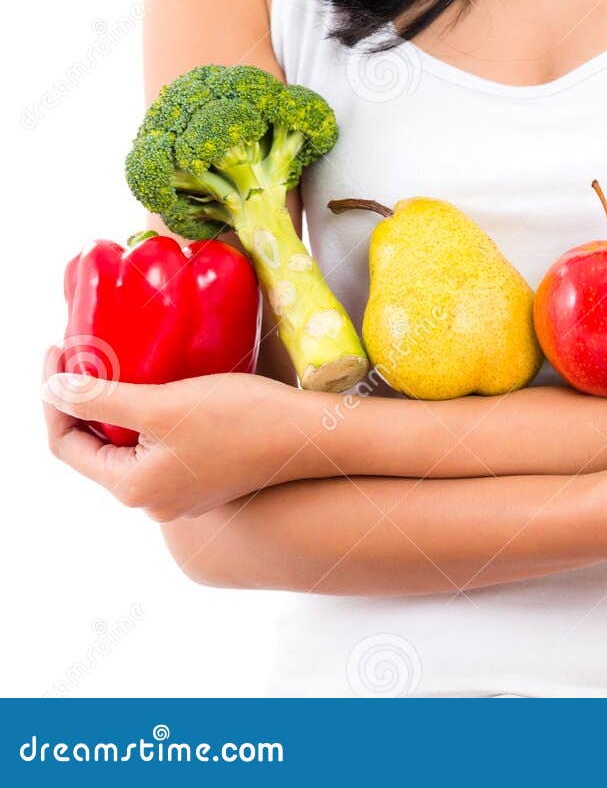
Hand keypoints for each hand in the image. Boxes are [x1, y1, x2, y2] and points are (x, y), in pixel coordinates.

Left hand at [41, 346, 323, 520]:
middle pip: (95, 447)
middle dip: (82, 399)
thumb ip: (101, 400)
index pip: (67, 444)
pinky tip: (154, 385)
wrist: (308, 436)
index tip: (57, 351)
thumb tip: (53, 391)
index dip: (55, 395)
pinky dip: (143, 417)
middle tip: (82, 351)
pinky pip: (155, 448)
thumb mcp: (161, 404)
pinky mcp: (202, 479)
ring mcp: (177, 493)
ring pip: (126, 447)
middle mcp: (150, 500)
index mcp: (133, 487)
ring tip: (113, 362)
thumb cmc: (240, 419)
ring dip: (113, 407)